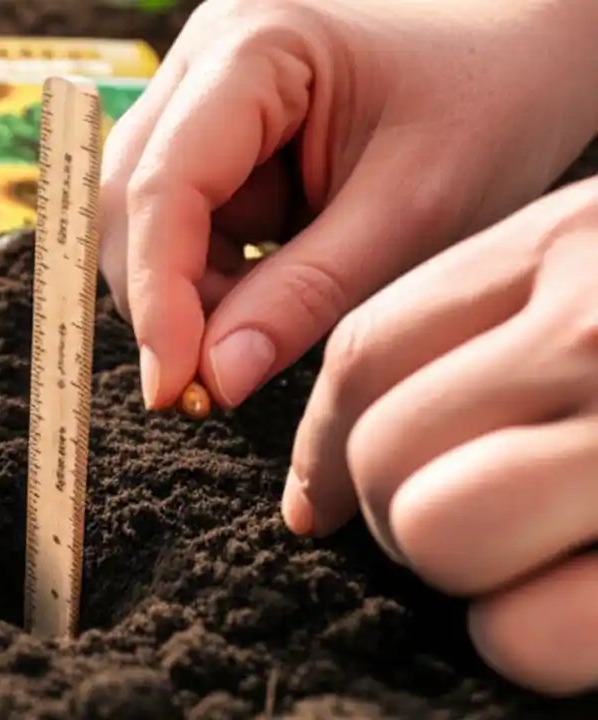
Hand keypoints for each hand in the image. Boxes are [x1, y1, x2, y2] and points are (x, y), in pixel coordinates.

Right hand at [99, 0, 597, 410]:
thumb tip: (214, 379)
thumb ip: (305, 296)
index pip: (166, 186)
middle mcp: (204, 58)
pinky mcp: (216, 126)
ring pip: (147, 217)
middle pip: (131, 201)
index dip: (159, 295)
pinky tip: (267, 286)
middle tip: (210, 379)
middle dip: (165, 297)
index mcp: (252, 48)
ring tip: (265, 323)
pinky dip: (213, 271)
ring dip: (189, 289)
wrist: (529, 50)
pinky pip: (184, 217)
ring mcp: (203, 90)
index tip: (174, 385)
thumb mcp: (412, 211)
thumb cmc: (493, 101)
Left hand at [289, 175, 597, 695]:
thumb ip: (506, 317)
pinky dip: (520, 639)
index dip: (322, 434)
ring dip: (447, 563)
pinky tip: (558, 611)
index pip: (369, 345)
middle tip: (439, 528)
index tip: (316, 496)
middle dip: (383, 506)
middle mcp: (593, 328)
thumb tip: (368, 424)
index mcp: (567, 246)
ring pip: (432, 525)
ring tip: (514, 559)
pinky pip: (522, 630)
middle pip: (382, 443)